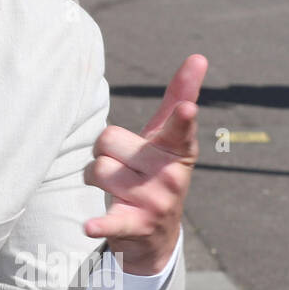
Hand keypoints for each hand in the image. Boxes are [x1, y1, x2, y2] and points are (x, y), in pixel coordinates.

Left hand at [82, 55, 207, 275]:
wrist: (157, 232)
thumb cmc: (157, 169)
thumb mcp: (168, 137)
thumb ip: (180, 96)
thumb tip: (199, 56)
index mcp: (179, 149)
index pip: (177, 128)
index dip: (181, 119)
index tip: (187, 110)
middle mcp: (170, 176)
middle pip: (106, 140)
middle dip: (104, 150)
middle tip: (122, 165)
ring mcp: (153, 202)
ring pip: (96, 169)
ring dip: (93, 176)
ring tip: (114, 187)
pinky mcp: (134, 225)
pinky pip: (110, 221)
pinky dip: (100, 226)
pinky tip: (89, 228)